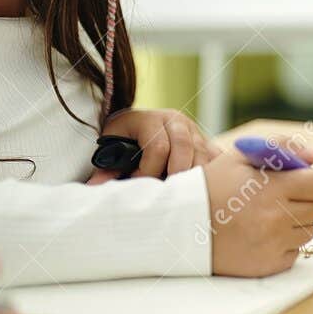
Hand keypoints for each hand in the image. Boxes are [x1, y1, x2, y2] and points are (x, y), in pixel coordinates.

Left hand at [88, 108, 222, 182]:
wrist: (138, 122)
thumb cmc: (123, 137)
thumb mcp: (110, 145)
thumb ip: (106, 167)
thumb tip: (95, 189)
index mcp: (150, 119)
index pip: (157, 147)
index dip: (149, 171)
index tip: (139, 185)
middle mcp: (175, 120)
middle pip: (184, 148)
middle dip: (176, 175)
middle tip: (166, 194)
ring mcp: (194, 129)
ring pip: (203, 154)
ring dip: (194, 176)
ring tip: (181, 194)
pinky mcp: (206, 140)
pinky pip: (217, 157)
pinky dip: (212, 173)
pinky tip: (201, 188)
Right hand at [203, 143, 312, 277]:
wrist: (179, 227)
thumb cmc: (212, 187)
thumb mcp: (241, 157)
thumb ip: (281, 147)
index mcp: (275, 187)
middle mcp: (278, 217)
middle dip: (307, 199)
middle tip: (282, 197)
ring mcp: (275, 244)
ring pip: (310, 230)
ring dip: (296, 222)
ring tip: (267, 216)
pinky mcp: (270, 265)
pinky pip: (295, 252)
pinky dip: (285, 244)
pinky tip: (261, 235)